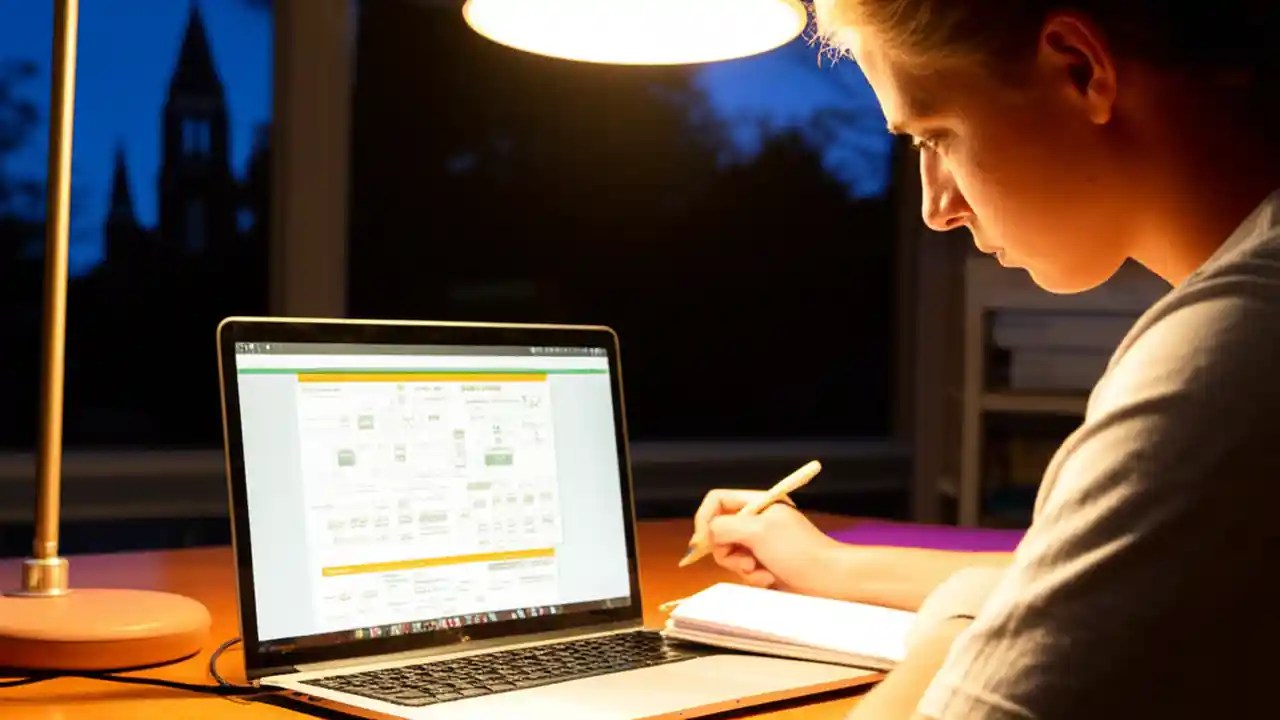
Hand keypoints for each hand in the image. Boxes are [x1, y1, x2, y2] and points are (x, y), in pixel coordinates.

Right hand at [690, 489, 844, 596]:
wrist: (829, 579)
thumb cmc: (799, 551)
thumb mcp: (758, 531)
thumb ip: (725, 527)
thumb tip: (707, 535)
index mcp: (757, 503)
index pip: (717, 501)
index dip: (704, 519)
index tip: (702, 542)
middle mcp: (756, 521)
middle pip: (719, 531)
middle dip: (728, 551)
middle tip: (747, 560)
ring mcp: (759, 544)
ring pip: (729, 555)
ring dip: (743, 567)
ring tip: (763, 572)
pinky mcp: (763, 565)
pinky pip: (742, 571)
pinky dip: (753, 578)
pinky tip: (770, 579)